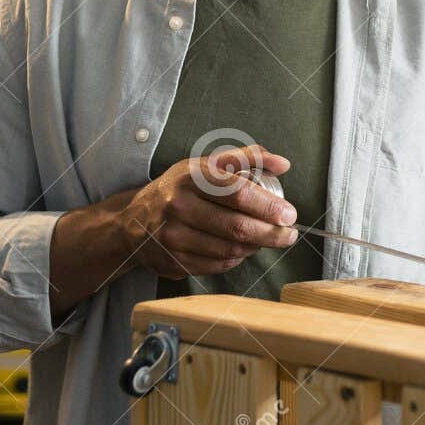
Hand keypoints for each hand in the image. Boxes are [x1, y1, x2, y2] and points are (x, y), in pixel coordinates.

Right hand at [116, 145, 298, 279]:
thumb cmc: (180, 188)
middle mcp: (179, 206)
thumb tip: (283, 164)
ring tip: (266, 240)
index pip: (237, 193)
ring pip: (230, 249)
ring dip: (256, 248)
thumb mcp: (205, 165)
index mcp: (191, 178)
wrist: (134, 219)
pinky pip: (217, 265)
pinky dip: (237, 259)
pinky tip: (243, 250)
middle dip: (271, 234)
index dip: (268, 206)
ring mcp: (174, 237)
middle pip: (237, 227)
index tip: (290, 215)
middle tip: (288, 234)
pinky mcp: (173, 260)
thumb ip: (246, 159)